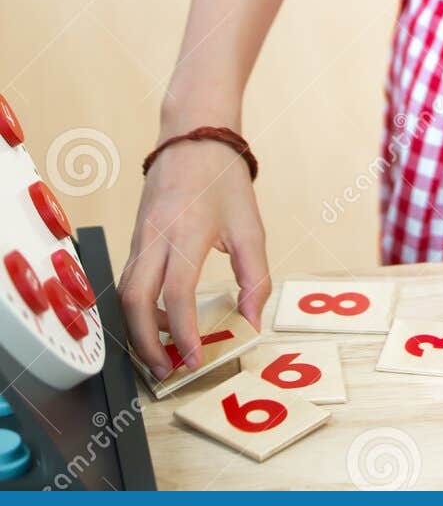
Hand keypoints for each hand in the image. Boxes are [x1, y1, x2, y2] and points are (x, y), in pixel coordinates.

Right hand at [118, 140, 269, 379]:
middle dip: (146, 344)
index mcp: (188, 232)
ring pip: (125, 293)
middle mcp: (156, 236)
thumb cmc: (224, 178)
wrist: (194, 135)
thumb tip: (252, 321)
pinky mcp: (135, 236)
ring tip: (164, 352)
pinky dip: (139, 306)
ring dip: (139, 328)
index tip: (195, 360)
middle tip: (166, 370)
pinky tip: (161, 318)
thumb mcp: (251, 228)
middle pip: (135, 302)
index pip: (176, 295)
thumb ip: (254, 278)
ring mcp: (140, 235)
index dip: (183, 335)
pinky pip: (129, 278)